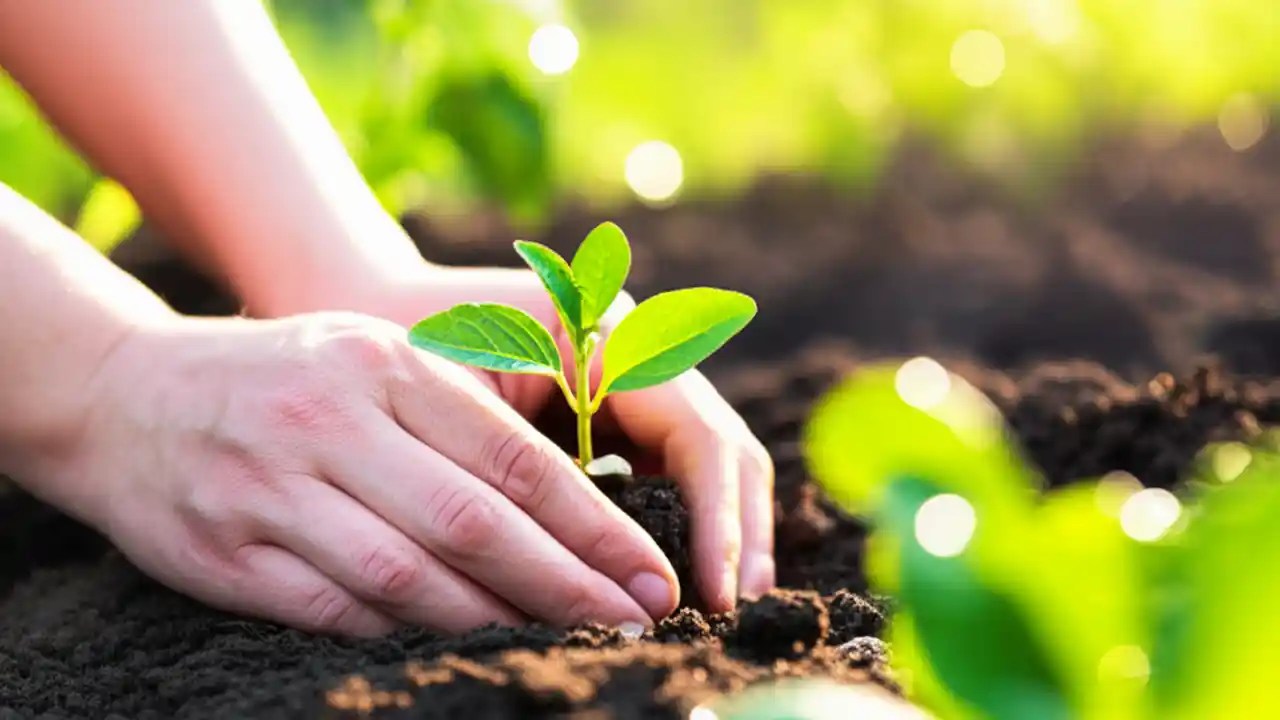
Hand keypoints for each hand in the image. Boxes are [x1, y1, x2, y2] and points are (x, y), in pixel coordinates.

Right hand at [41, 312, 678, 635]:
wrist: (125, 392)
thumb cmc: (284, 376)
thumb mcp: (374, 358)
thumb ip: (461, 417)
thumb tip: (571, 502)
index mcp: (385, 365)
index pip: (512, 458)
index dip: (593, 525)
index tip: (650, 571)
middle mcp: (332, 421)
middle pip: (472, 522)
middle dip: (566, 583)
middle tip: (634, 623)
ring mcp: (273, 489)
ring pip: (406, 575)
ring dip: (495, 620)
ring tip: (562, 645)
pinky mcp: (226, 552)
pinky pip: (333, 610)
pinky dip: (405, 635)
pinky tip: (460, 650)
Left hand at [328, 264, 776, 611]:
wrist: (369, 302)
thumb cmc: (406, 349)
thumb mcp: (469, 407)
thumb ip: (536, 476)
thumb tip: (603, 573)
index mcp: (612, 331)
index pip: (697, 432)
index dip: (716, 515)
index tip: (712, 591)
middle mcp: (638, 348)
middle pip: (720, 445)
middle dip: (734, 529)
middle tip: (734, 609)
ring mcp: (634, 377)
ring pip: (706, 459)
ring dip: (719, 530)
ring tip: (717, 604)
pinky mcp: (617, 408)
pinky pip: (670, 467)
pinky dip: (683, 520)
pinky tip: (678, 573)